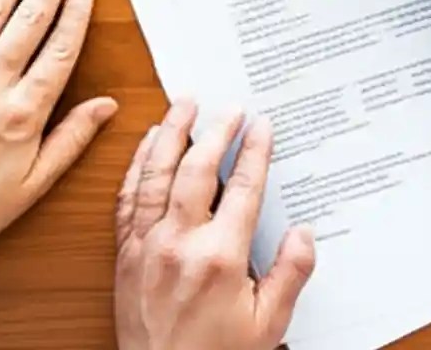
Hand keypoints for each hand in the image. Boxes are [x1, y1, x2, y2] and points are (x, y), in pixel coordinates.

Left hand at [114, 102, 315, 349]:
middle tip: (228, 107)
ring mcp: (147, 245)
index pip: (244, 189)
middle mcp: (180, 243)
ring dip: (170, 135)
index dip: (255, 151)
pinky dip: (137, 166)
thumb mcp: (269, 325)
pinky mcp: (124, 253)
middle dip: (215, 132)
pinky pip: (127, 198)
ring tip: (182, 106)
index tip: (262, 126)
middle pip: (197, 170)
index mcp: (220, 258)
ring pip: (156, 174)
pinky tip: (147, 146)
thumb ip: (290, 275)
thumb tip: (305, 234)